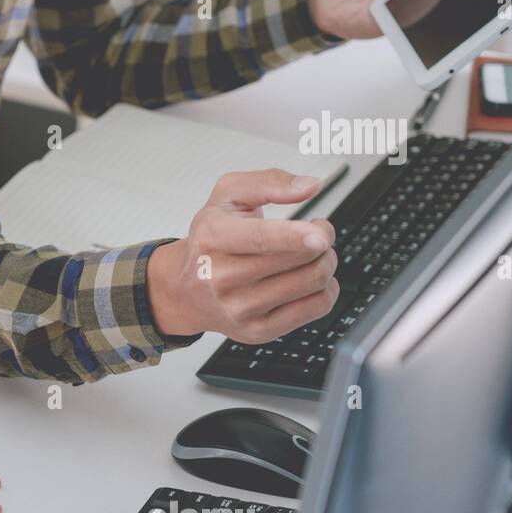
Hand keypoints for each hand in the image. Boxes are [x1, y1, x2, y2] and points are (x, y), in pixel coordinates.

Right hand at [148, 170, 338, 344]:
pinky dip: (325, 289)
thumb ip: (268, 182)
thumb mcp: (227, 197)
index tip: (320, 235)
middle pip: (296, 260)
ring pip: (311, 282)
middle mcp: (220, 277)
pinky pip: (316, 308)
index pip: (257, 239)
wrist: (186, 290)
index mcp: (212, 239)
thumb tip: (307, 186)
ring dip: (325, 262)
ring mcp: (239, 308)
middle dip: (322, 240)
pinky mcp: (258, 331)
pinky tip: (310, 278)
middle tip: (318, 232)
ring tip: (312, 254)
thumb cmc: (210, 241)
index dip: (293, 237)